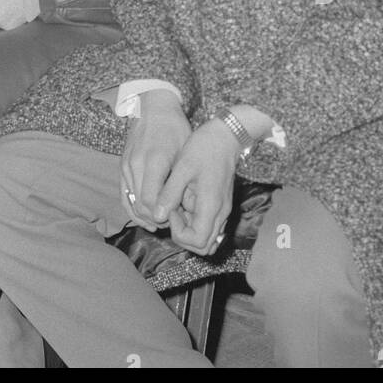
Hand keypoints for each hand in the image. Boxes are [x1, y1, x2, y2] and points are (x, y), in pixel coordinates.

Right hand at [120, 94, 190, 228]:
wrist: (154, 108)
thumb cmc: (175, 129)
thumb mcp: (184, 152)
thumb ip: (179, 180)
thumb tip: (178, 208)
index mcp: (154, 161)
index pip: (152, 202)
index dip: (164, 216)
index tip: (177, 220)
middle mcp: (136, 165)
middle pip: (141, 205)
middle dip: (156, 219)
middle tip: (172, 224)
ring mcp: (126, 166)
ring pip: (131, 203)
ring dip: (145, 216)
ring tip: (162, 223)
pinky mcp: (122, 167)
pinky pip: (124, 195)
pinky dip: (133, 209)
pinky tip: (145, 218)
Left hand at [157, 120, 240, 256]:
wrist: (224, 136)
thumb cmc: (203, 149)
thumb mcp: (182, 169)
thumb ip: (170, 194)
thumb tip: (157, 216)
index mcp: (211, 206)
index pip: (197, 241)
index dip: (179, 232)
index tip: (171, 209)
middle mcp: (220, 214)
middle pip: (203, 246)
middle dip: (183, 235)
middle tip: (172, 211)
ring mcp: (222, 211)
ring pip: (207, 238)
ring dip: (189, 230)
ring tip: (178, 206)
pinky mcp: (220, 205)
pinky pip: (209, 225)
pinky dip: (195, 223)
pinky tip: (185, 203)